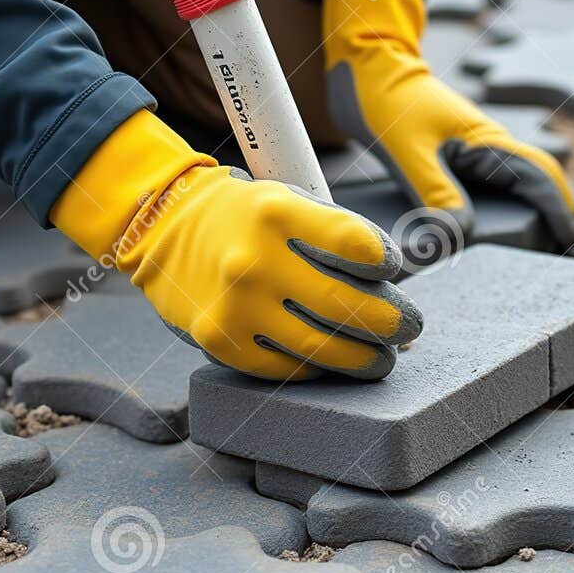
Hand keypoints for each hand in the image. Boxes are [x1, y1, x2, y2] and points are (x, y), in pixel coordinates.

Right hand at [51, 110, 421, 380]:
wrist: (164, 230)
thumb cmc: (244, 218)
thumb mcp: (286, 202)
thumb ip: (336, 239)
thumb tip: (395, 293)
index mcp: (277, 212)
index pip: (357, 246)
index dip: (388, 263)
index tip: (394, 271)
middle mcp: (253, 259)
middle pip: (346, 306)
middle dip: (393, 323)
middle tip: (409, 328)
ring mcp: (235, 306)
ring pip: (322, 348)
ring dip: (364, 359)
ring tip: (380, 358)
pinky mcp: (222, 341)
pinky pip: (287, 368)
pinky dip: (318, 370)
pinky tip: (330, 362)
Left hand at [323, 0, 573, 252]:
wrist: (366, 62)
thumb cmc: (385, 99)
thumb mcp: (408, 154)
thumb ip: (435, 195)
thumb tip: (457, 239)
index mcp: (487, 141)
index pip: (542, 177)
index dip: (563, 210)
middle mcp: (489, 145)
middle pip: (543, 181)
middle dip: (564, 213)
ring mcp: (474, 148)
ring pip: (521, 182)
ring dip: (539, 211)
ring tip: (546, 245)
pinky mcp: (455, 153)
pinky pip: (492, 182)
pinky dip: (506, 205)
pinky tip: (497, 226)